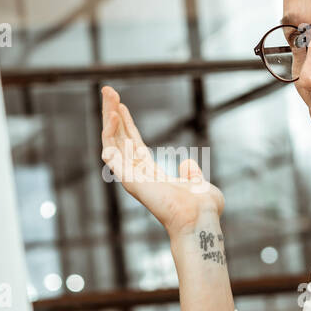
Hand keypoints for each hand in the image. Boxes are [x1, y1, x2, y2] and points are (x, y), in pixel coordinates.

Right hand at [100, 85, 223, 233]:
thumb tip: (187, 163)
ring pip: (111, 141)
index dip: (126, 124)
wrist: (200, 220)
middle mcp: (137, 174)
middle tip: (108, 90)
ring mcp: (130, 176)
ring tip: (108, 93)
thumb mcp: (198, 184)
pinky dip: (111, 133)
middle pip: (118, 138)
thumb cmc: (202, 209)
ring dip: (108, 116)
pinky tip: (114, 115)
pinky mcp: (128, 179)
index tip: (120, 105)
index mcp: (151, 174)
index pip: (132, 144)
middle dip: (112, 114)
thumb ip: (191, 174)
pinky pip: (113, 152)